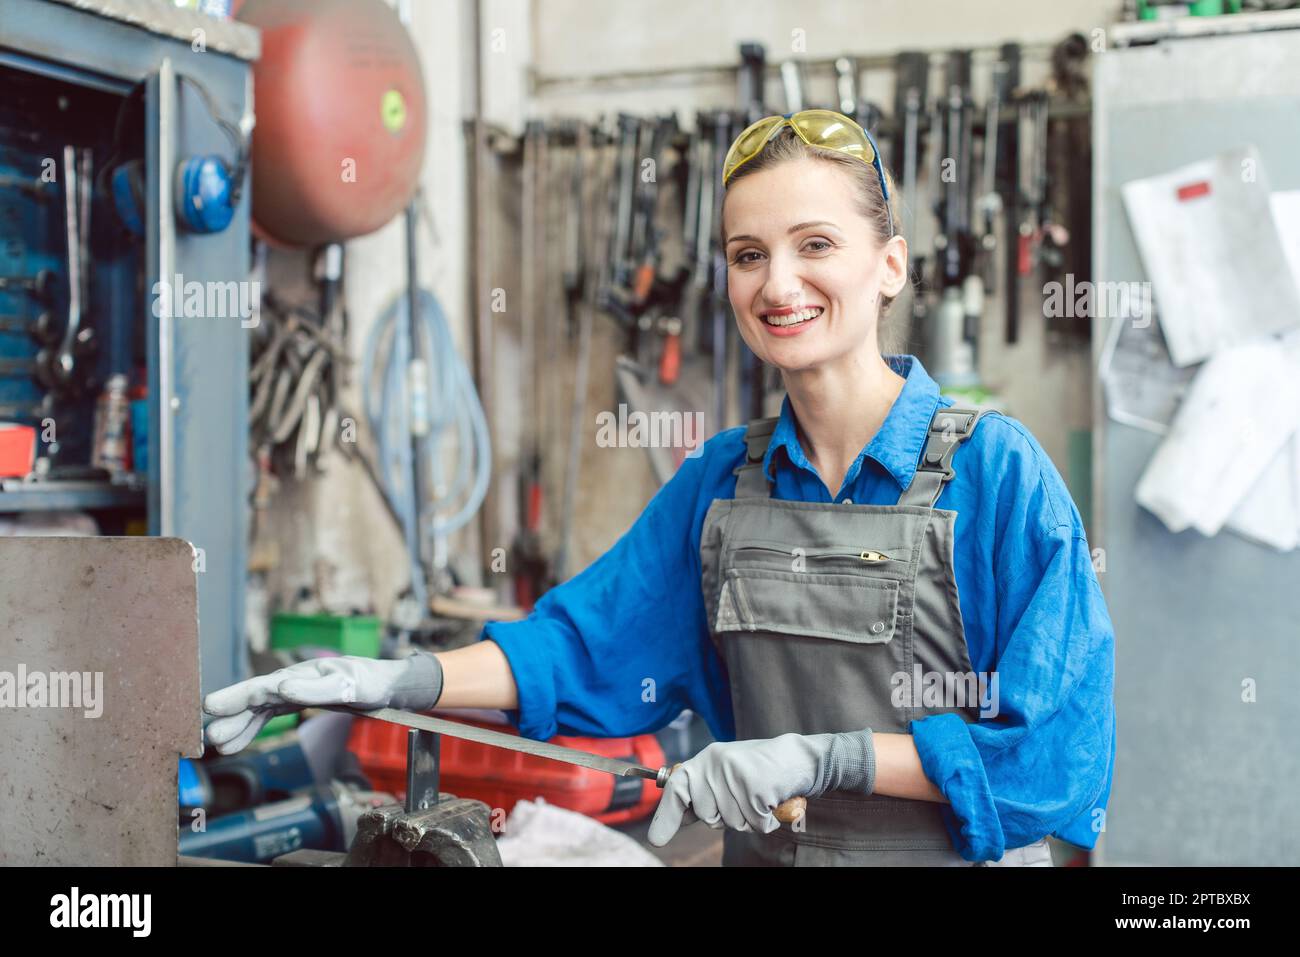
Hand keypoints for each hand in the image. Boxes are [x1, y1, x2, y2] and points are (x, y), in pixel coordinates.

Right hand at [202, 652, 442, 754]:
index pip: (262, 686)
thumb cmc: (370, 682)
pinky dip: (252, 728)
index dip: (236, 696)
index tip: (210, 707)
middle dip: (230, 716)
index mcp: (300, 673)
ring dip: (237, 725)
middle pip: (254, 698)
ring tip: (217, 744)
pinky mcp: (298, 700)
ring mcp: (293, 690)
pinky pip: (268, 715)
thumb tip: (281, 687)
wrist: (387, 685)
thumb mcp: (348, 686)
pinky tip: (238, 742)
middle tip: (207, 736)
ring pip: (258, 708)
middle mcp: (292, 679)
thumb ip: (317, 689)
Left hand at [646, 728, 873, 846]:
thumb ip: (704, 793)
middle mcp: (715, 763)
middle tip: (746, 797)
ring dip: (751, 818)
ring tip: (761, 796)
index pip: (677, 789)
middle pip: (709, 816)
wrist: (801, 758)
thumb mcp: (727, 776)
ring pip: (734, 823)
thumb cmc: (762, 772)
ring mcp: (734, 773)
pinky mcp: (755, 785)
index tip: (656, 840)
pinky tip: (772, 800)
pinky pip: (755, 823)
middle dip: (729, 817)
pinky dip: (767, 820)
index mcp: (706, 759)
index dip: (666, 816)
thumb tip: (678, 816)